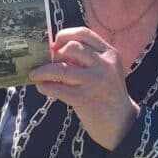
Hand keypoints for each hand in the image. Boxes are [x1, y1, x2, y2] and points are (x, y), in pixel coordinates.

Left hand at [30, 27, 138, 150]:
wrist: (122, 124)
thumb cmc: (108, 94)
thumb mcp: (106, 70)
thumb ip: (88, 57)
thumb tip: (55, 49)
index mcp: (110, 54)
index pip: (84, 33)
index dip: (64, 35)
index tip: (55, 43)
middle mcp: (105, 65)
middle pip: (72, 47)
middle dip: (55, 53)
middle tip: (49, 61)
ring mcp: (95, 82)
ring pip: (61, 69)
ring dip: (43, 71)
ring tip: (35, 74)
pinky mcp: (85, 99)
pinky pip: (57, 89)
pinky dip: (45, 86)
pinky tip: (42, 87)